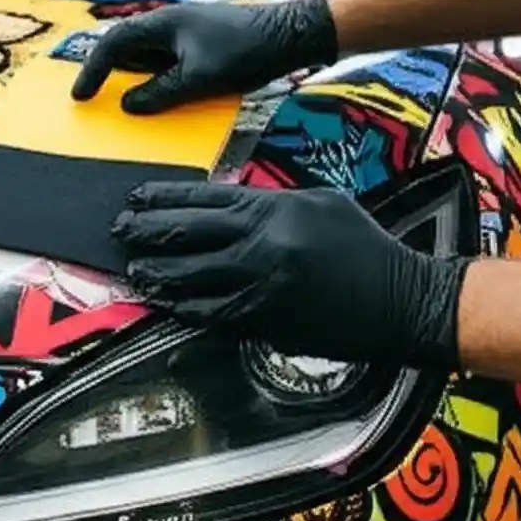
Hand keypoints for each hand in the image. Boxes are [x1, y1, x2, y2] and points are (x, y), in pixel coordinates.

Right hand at [71, 0, 339, 114]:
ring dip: (134, 82)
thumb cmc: (246, 51)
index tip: (81, 98)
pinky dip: (158, 85)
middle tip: (92, 102)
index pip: (114, 43)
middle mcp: (170, 25)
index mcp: (163, 22)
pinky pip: (169, 68)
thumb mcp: (198, 78)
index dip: (93, 70)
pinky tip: (161, 105)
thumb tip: (128, 106)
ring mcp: (186, 36)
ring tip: (122, 110)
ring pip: (148, 60)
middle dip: (107, 75)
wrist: (291, 36)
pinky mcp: (201, 49)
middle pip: (126, 49)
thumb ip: (159, 94)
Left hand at [111, 182, 472, 369]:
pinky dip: (183, 309)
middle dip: (146, 232)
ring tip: (135, 270)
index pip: (202, 199)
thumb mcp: (320, 204)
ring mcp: (259, 287)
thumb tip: (226, 208)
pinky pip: (210, 316)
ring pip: (189, 280)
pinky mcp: (264, 322)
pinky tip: (166, 303)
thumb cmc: (363, 247)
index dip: (162, 199)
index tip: (135, 197)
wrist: (399, 300)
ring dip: (156, 274)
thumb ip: (270, 203)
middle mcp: (261, 245)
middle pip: (186, 236)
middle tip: (120, 230)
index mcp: (274, 209)